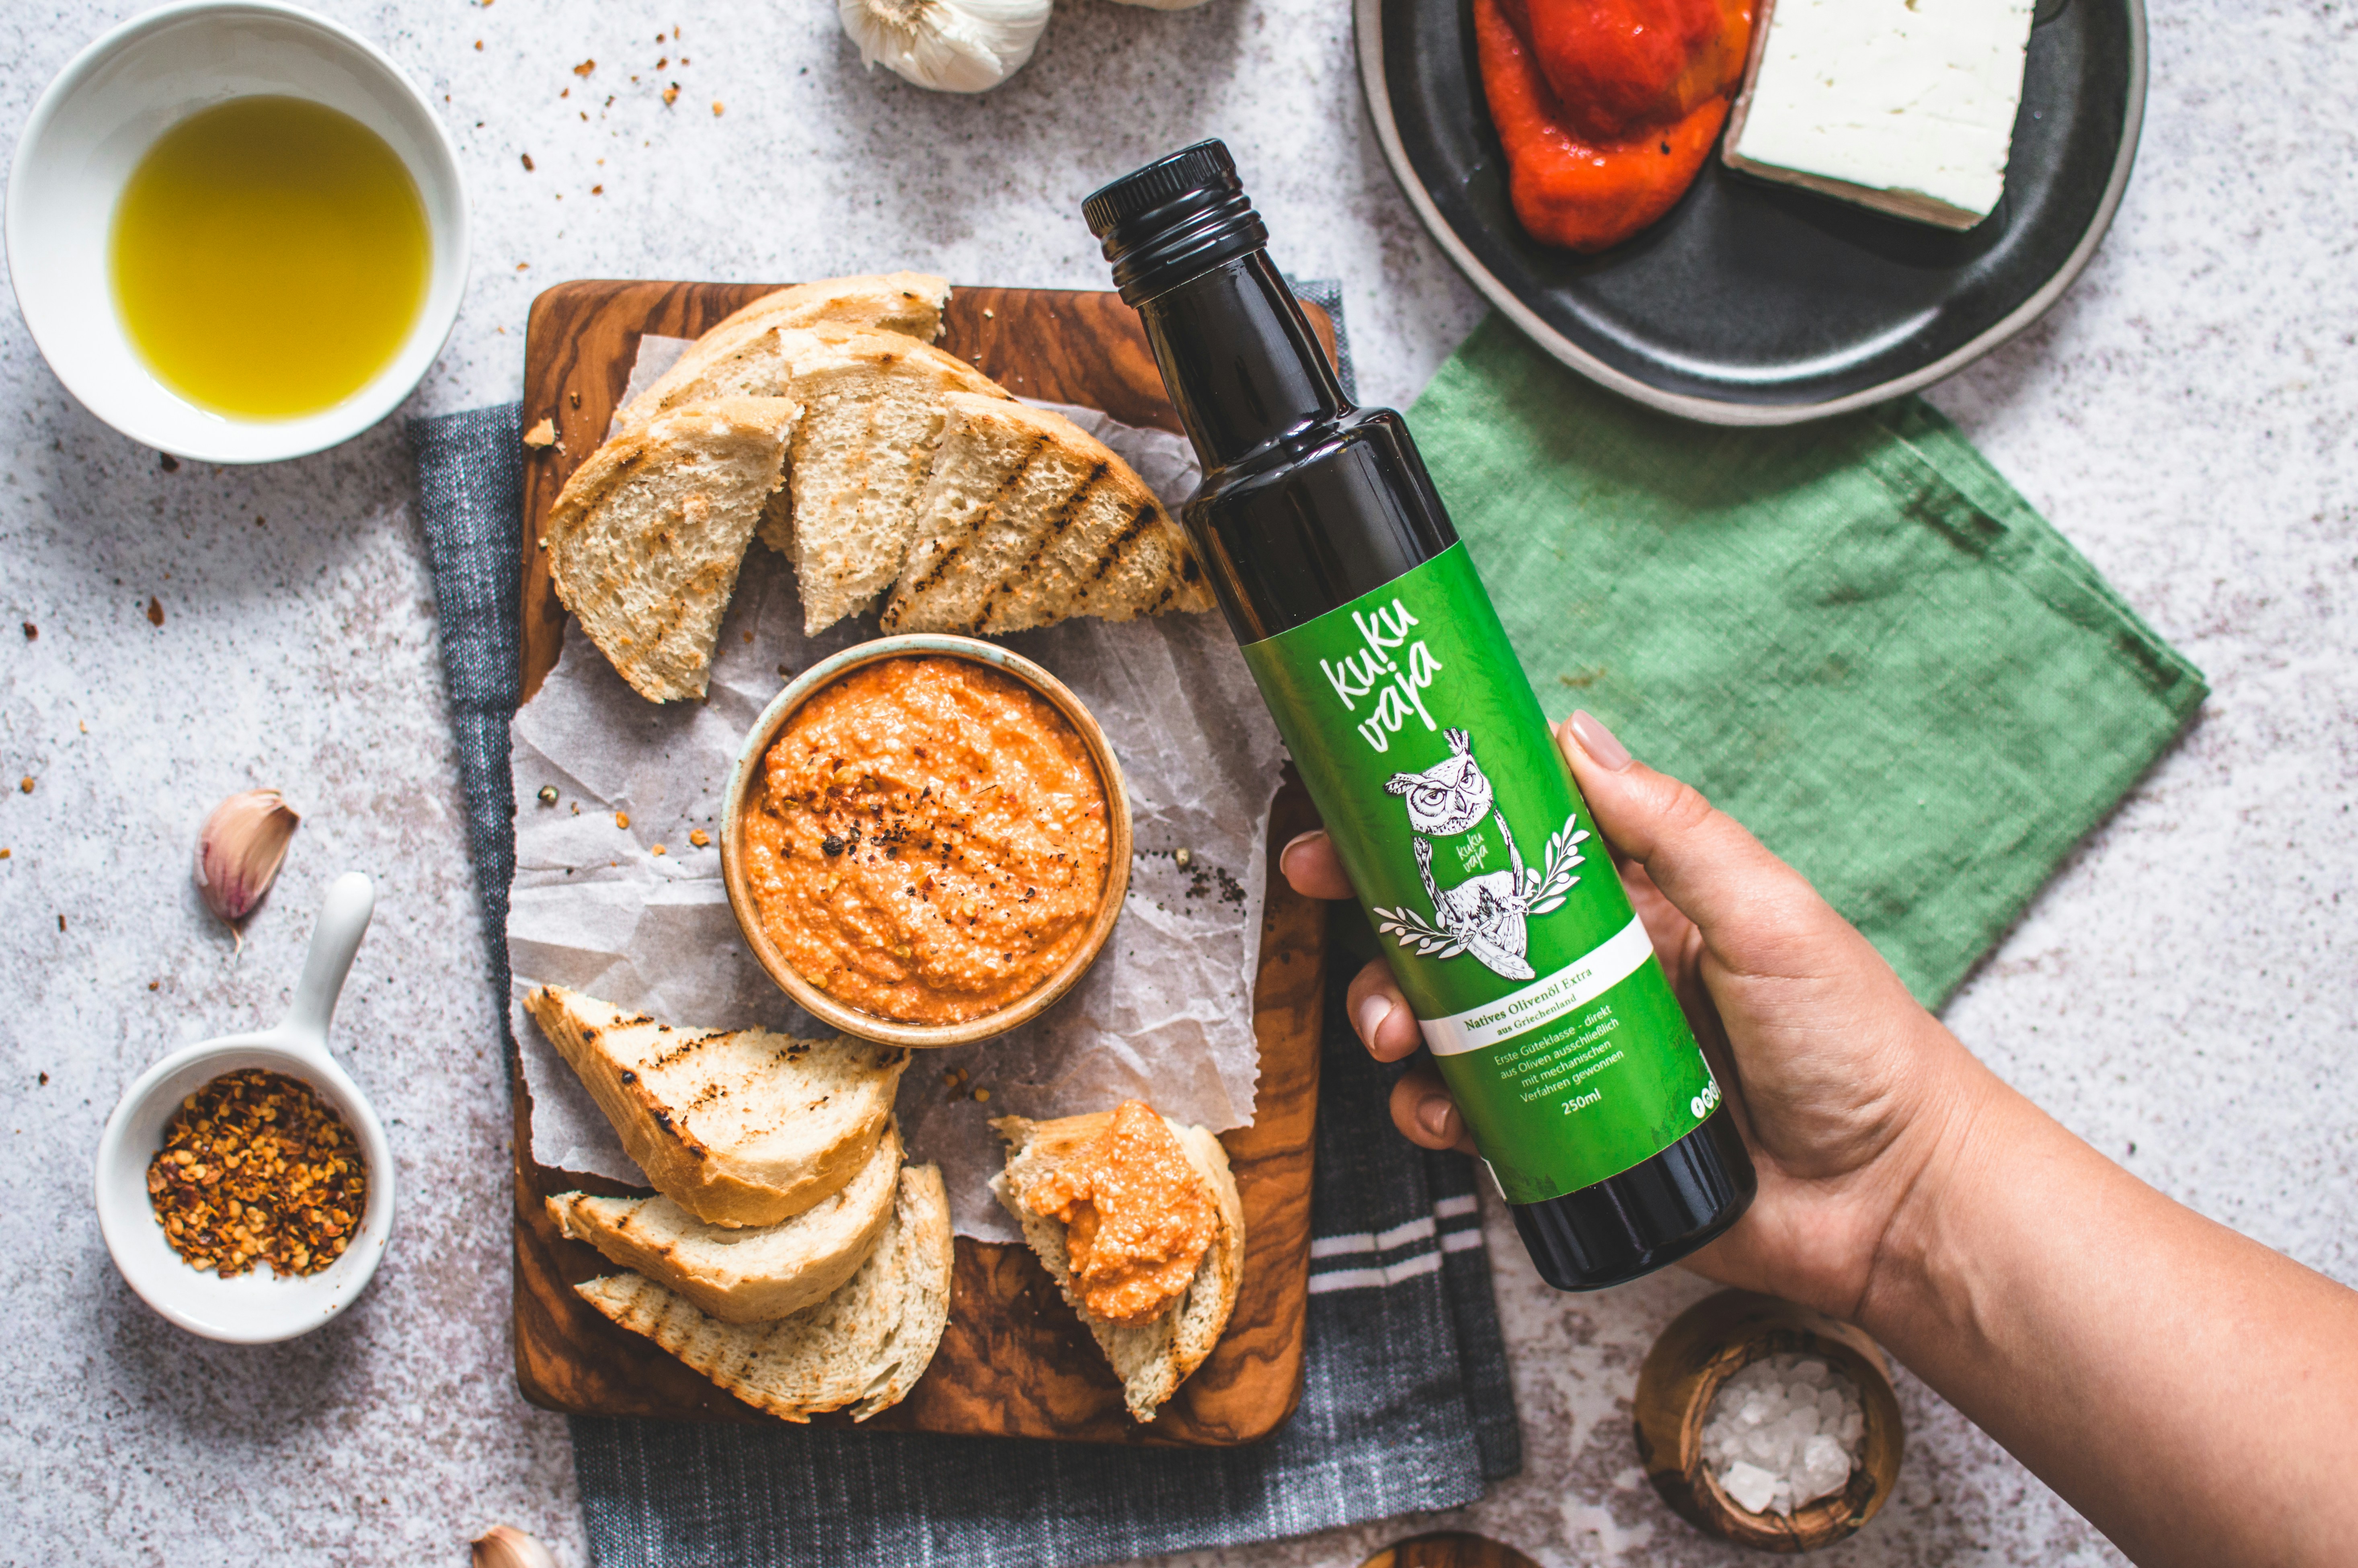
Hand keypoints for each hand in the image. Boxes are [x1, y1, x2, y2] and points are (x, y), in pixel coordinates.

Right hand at [1278, 710, 1999, 1319]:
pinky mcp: (1566, 1141)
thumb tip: (1575, 734)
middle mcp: (1592, 974)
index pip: (1515, 843)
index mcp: (1640, 907)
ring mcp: (1572, 1057)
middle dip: (1383, 920)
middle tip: (1330, 908)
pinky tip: (1433, 1114)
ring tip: (1392, 1035)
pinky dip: (1432, 1112)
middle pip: (1458, 930)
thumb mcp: (1769, 914)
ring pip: (1448, 1023)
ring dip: (1394, 1015)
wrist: (1891, 1203)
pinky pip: (1474, 1117)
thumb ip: (1674, 829)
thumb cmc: (1855, 1046)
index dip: (1432, 822)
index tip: (1358, 810)